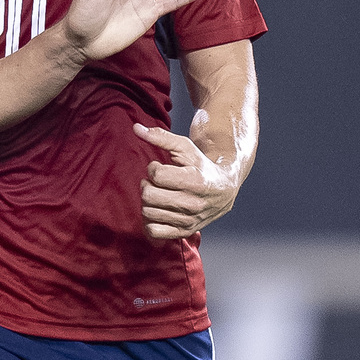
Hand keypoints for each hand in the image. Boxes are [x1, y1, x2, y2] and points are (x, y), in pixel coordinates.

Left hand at [133, 122, 238, 238]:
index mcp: (195, 181)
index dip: (153, 168)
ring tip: (159, 194)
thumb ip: (160, 137)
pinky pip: (154, 231)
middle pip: (148, 195)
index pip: (156, 175)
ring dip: (148, 201)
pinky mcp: (184, 231)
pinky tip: (157, 210)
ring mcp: (188, 220)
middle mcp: (193, 203)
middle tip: (155, 182)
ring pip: (148, 212)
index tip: (160, 167)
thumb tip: (135, 128)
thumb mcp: (185, 148)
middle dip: (147, 185)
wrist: (224, 189)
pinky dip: (150, 221)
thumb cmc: (200, 166)